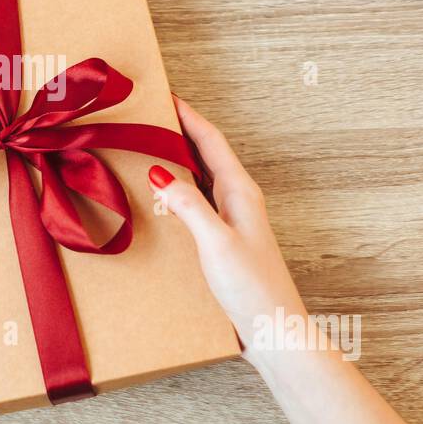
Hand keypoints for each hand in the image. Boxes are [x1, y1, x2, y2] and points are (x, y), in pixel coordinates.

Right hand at [148, 96, 306, 369]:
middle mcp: (237, 200)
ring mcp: (231, 220)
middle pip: (205, 154)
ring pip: (201, 178)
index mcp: (239, 192)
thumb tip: (159, 172)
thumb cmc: (252, 287)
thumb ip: (188, 205)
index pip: (210, 141)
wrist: (273, 329)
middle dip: (179, 131)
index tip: (165, 95)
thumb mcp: (215, 242)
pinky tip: (161, 198)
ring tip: (149, 147)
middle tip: (150, 116)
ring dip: (178, 160)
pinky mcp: (224, 240)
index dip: (187, 116)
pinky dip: (178, 190)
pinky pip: (197, 202)